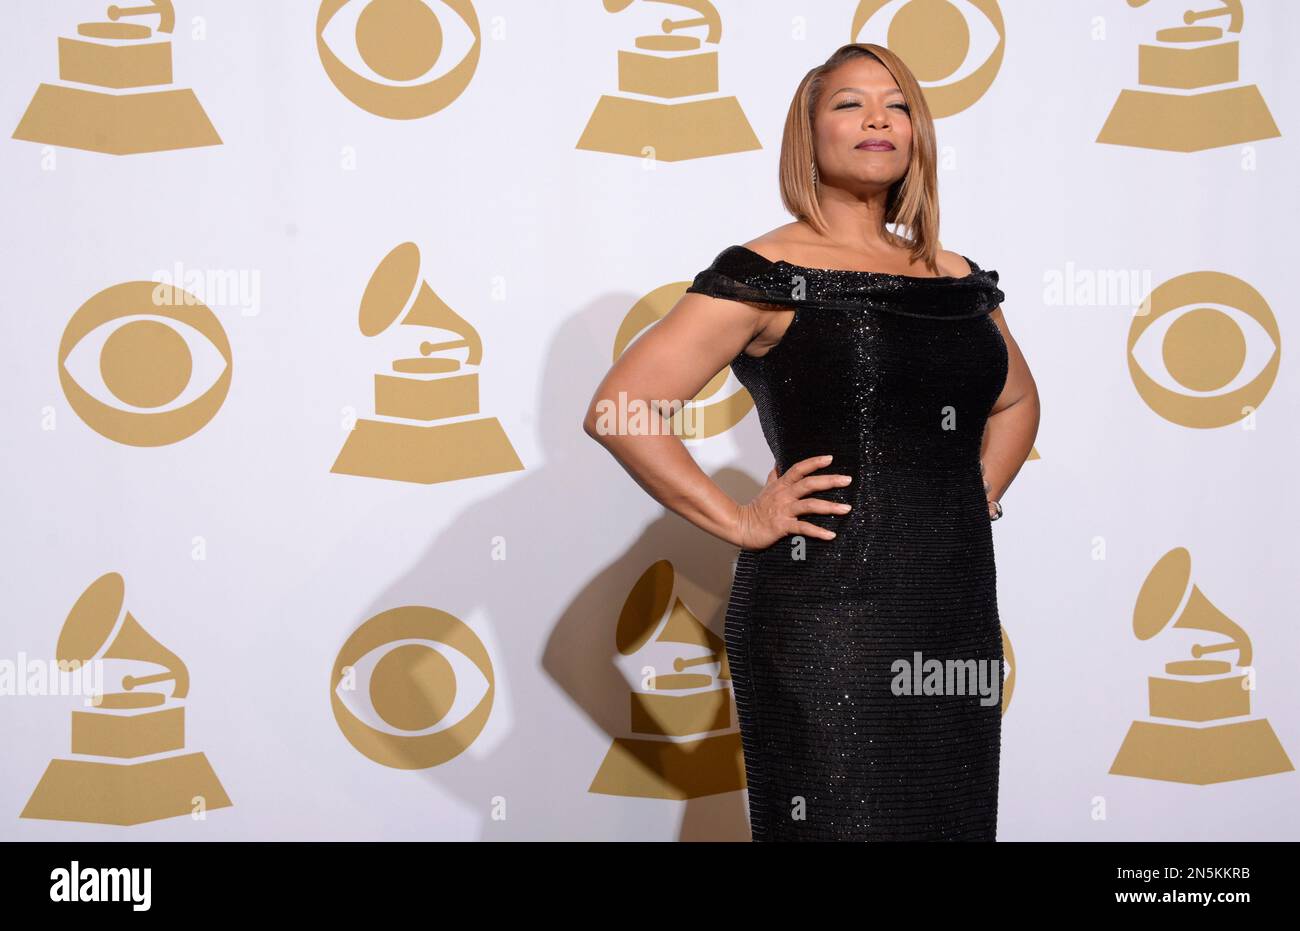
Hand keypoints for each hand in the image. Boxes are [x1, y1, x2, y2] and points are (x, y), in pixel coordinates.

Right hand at [732, 454, 852, 550]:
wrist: (741, 526)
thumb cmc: (756, 509)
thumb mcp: (766, 489)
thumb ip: (774, 477)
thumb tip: (778, 465)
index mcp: (781, 485)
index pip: (799, 469)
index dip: (814, 462)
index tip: (830, 458)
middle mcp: (784, 495)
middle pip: (809, 484)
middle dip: (829, 481)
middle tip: (847, 480)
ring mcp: (784, 510)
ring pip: (810, 505)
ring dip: (830, 507)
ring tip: (846, 508)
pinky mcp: (783, 526)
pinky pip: (803, 528)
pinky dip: (818, 532)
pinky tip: (831, 534)